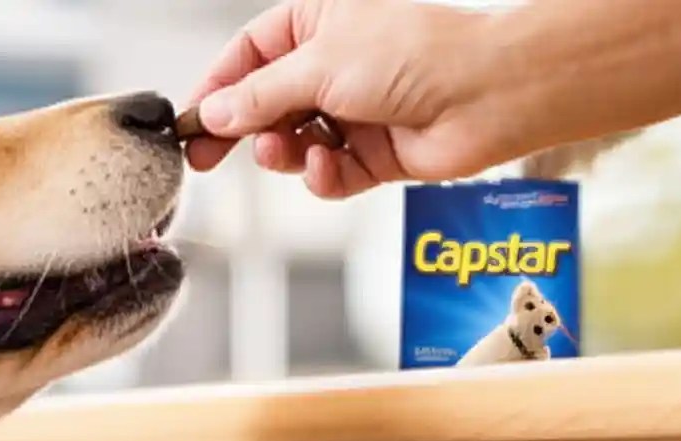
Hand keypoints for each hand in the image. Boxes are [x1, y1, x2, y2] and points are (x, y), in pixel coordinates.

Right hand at [186, 0, 497, 197]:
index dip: (216, 89)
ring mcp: (352, 111)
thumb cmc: (419, 55)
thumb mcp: (318, 65)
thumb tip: (213, 114)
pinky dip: (321, 176)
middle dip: (239, 131)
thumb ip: (259, 96)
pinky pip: (327, 173)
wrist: (491, 95)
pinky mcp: (372, 154)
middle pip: (264, 104)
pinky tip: (327, 167)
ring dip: (283, 153)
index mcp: (317, 24)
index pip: (248, 56)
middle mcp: (333, 66)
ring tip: (285, 152)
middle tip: (204, 157)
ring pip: (292, 144)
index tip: (190, 121)